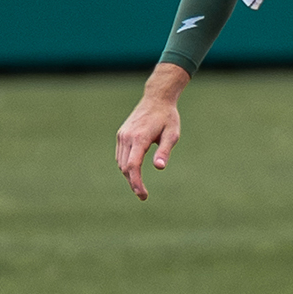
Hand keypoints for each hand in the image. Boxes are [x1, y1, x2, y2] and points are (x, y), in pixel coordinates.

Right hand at [115, 64, 189, 199]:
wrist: (156, 99)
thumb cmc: (167, 117)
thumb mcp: (172, 134)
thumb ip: (165, 151)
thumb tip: (159, 167)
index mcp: (140, 138)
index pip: (133, 166)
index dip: (136, 183)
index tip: (143, 195)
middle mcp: (127, 137)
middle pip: (125, 167)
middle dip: (133, 182)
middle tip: (143, 195)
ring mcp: (122, 135)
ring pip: (121, 162)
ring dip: (129, 175)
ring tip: (140, 185)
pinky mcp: (121, 134)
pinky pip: (120, 155)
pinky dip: (126, 166)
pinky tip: (135, 171)